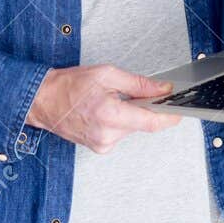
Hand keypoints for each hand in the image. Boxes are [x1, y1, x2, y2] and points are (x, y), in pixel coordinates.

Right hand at [25, 65, 183, 153]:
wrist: (43, 101)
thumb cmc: (69, 86)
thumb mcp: (106, 75)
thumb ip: (138, 84)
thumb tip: (162, 90)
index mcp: (110, 115)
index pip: (151, 122)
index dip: (169, 116)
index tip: (180, 110)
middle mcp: (107, 135)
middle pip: (142, 123)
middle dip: (143, 108)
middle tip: (131, 93)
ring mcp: (103, 144)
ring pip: (131, 128)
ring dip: (128, 114)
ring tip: (108, 101)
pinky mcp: (100, 147)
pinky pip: (120, 133)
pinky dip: (118, 121)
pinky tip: (103, 111)